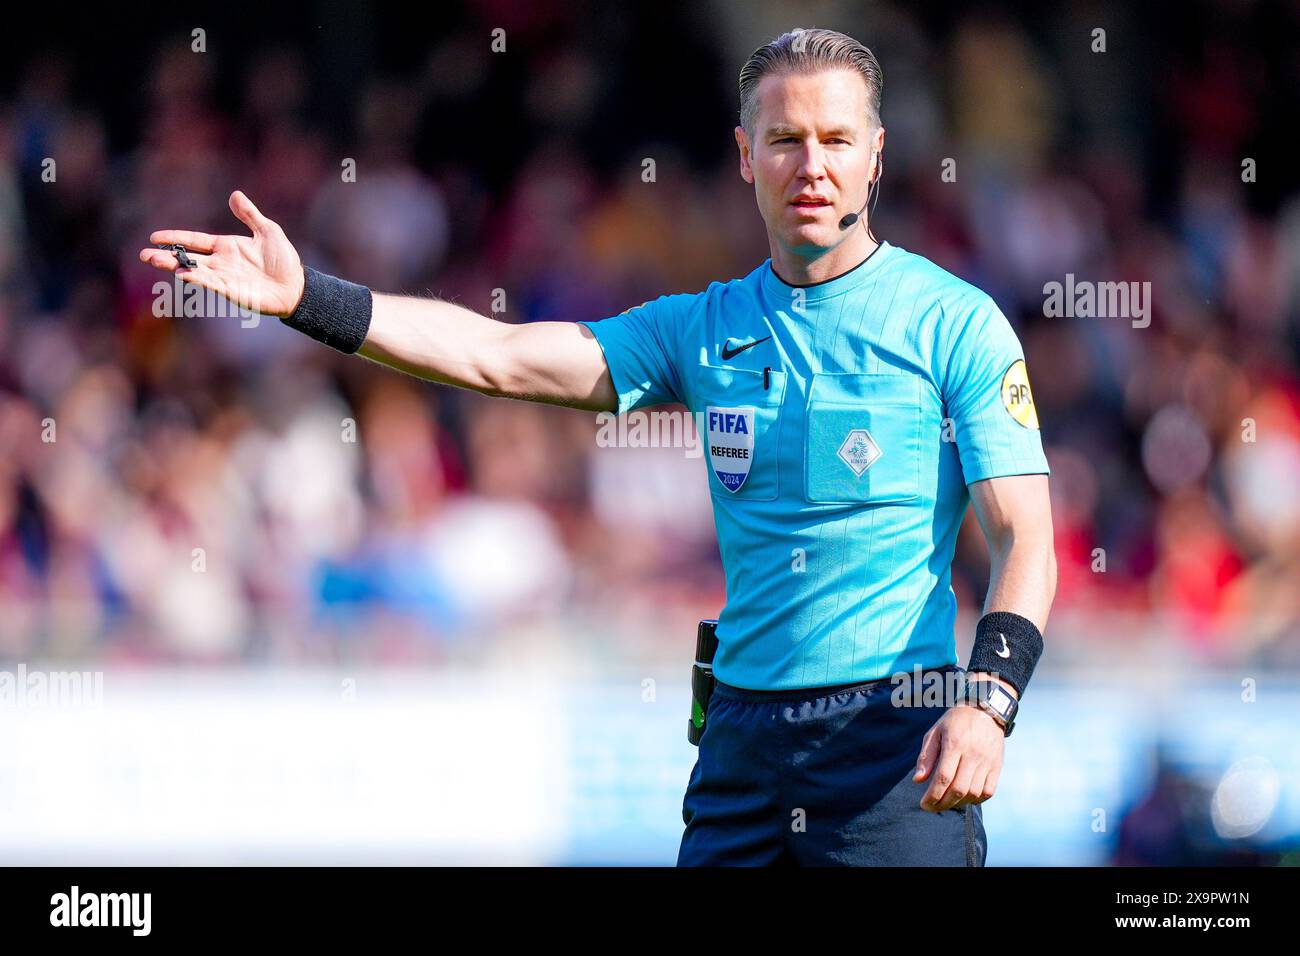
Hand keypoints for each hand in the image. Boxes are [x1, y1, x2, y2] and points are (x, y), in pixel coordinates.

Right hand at [139, 190, 305, 317]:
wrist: (297, 285)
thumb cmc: (284, 260)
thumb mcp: (267, 231)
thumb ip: (250, 214)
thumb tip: (235, 194)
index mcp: (226, 247)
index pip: (195, 241)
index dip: (175, 239)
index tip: (154, 237)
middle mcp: (221, 262)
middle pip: (188, 258)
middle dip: (165, 256)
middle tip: (143, 255)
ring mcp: (225, 277)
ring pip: (194, 271)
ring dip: (174, 267)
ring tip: (154, 261)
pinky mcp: (233, 291)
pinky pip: (211, 284)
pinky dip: (197, 278)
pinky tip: (183, 273)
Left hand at [912, 691, 1005, 812]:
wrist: (984, 710)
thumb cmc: (955, 722)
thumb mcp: (935, 732)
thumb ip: (926, 756)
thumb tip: (918, 780)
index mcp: (954, 744)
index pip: (943, 777)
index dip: (933, 795)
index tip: (924, 804)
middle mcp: (973, 754)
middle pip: (958, 789)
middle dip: (943, 803)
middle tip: (933, 808)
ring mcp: (987, 761)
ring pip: (973, 792)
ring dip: (958, 803)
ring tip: (947, 803)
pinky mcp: (997, 766)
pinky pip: (988, 791)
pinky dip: (976, 799)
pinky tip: (965, 798)